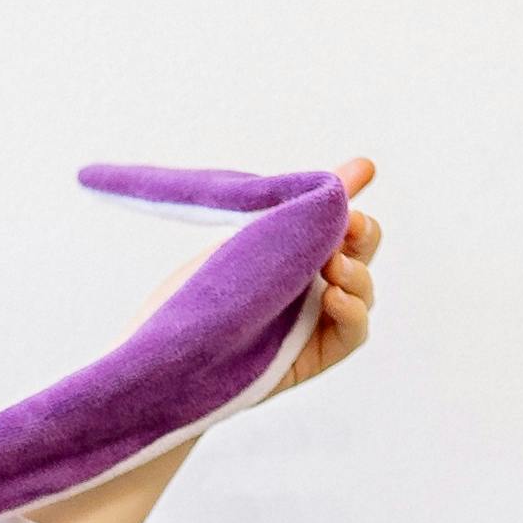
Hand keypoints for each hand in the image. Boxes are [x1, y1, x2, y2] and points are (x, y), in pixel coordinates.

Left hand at [32, 168, 382, 522]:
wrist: (160, 355)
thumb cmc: (193, 294)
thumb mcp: (247, 236)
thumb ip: (298, 203)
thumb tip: (362, 165)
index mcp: (295, 252)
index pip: (342, 226)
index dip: (353, 208)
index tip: (355, 188)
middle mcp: (309, 284)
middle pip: (360, 255)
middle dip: (363, 236)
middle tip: (350, 225)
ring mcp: (314, 321)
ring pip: (362, 293)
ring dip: (358, 275)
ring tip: (333, 268)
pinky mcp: (312, 357)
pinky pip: (352, 335)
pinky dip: (352, 313)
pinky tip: (333, 298)